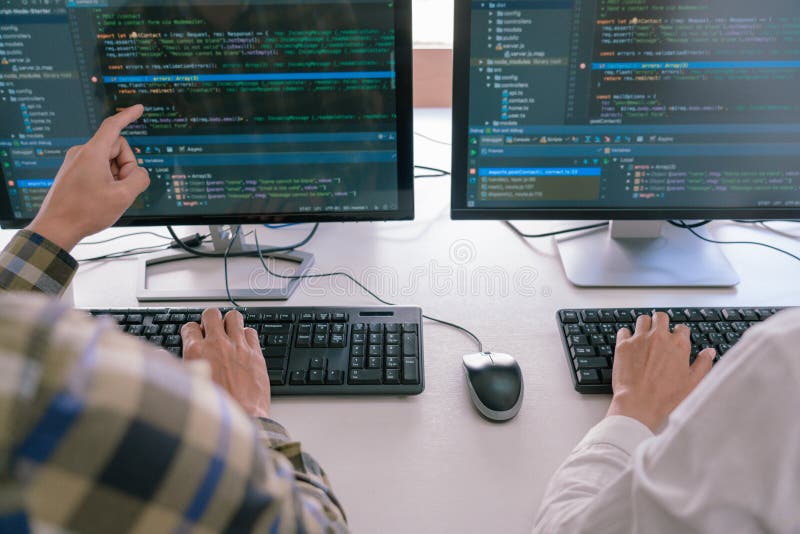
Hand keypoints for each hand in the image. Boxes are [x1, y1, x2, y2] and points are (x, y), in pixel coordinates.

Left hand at [26, 105, 149, 250]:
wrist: (56, 228)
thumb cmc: (85, 212)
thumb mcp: (124, 197)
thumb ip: (140, 179)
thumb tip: (140, 174)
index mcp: (93, 153)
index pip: (113, 126)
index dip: (128, 116)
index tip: (138, 109)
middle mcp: (82, 153)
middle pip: (117, 149)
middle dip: (126, 167)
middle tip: (121, 189)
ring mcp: (76, 163)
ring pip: (109, 161)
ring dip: (116, 176)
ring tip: (108, 196)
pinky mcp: (73, 173)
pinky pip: (98, 169)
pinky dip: (106, 180)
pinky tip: (100, 198)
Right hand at [181, 308, 270, 418]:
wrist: (241, 421)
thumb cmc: (213, 410)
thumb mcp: (185, 387)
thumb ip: (172, 366)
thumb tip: (158, 355)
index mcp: (196, 352)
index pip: (190, 327)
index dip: (191, 331)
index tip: (195, 336)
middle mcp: (217, 345)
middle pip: (211, 314)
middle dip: (210, 319)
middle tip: (212, 328)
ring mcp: (238, 347)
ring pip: (234, 317)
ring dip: (230, 322)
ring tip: (230, 332)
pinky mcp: (256, 354)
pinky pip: (252, 332)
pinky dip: (247, 335)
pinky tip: (244, 345)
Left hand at [606, 312, 715, 431]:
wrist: (639, 404)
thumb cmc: (666, 397)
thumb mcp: (693, 383)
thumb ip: (703, 364)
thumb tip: (709, 352)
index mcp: (679, 344)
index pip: (682, 328)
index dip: (679, 335)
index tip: (676, 341)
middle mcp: (659, 337)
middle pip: (661, 317)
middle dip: (661, 323)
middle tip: (658, 333)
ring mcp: (639, 339)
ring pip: (642, 320)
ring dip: (644, 326)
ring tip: (644, 336)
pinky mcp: (623, 345)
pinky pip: (624, 331)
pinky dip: (626, 336)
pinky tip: (629, 344)